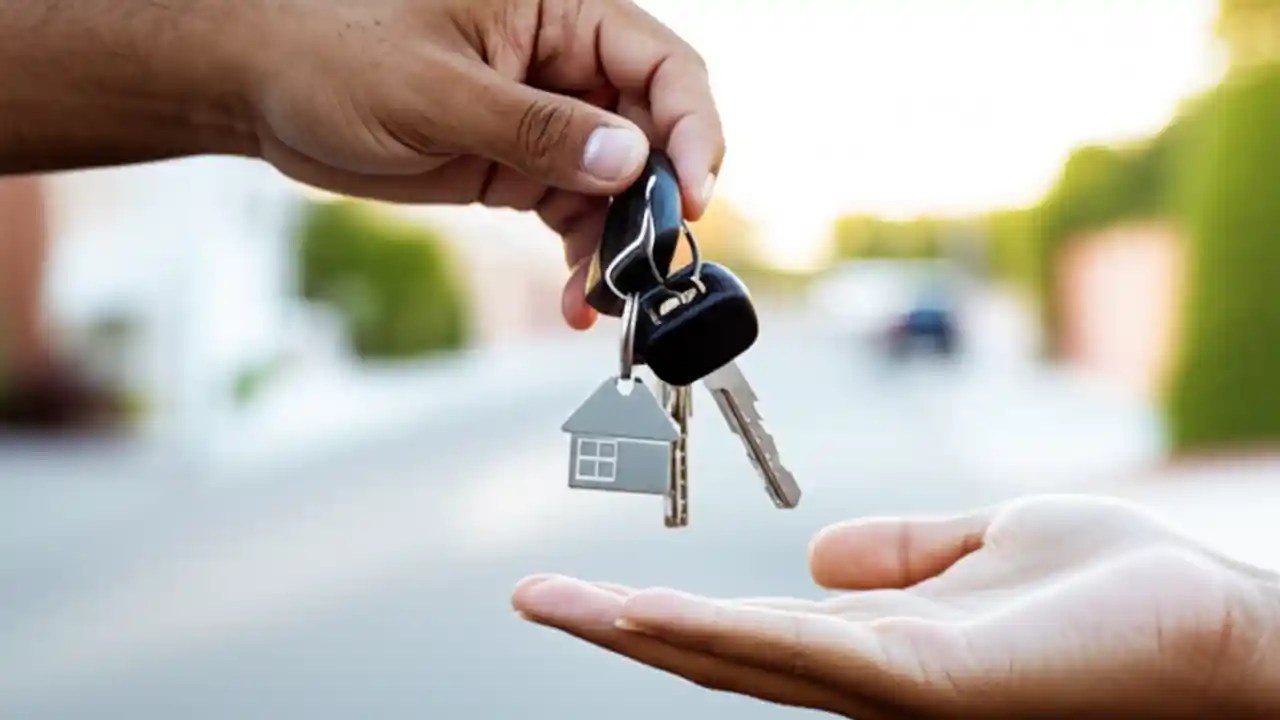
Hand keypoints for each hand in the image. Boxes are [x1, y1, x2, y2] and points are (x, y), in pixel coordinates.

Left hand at [0, 0, 723, 329]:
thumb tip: (629, 160)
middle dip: (657, 205)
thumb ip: (534, 126)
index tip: (693, 198)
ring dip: (620, 246)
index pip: (661, 66)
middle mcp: (563, 63)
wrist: (262, 91)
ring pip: (619, 186)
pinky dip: (582, 259)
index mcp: (559, 12)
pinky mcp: (520, 164)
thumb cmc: (331, 54)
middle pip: (653, 133)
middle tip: (648, 267)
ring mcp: (545, 118)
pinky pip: (575, 215)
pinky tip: (575, 299)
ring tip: (602, 297)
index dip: (692, 131)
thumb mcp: (433, 91)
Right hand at [513, 496, 1279, 717]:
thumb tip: (815, 552)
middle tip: (532, 601)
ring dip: (642, 633)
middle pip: (721, 653)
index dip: (665, 613)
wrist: (1223, 630)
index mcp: (880, 645)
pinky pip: (806, 652)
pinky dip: (720, 633)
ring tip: (557, 607)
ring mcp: (893, 690)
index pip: (748, 629)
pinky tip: (654, 614)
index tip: (593, 588)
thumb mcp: (986, 543)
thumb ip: (904, 550)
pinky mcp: (929, 685)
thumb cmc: (1121, 594)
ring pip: (741, 659)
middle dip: (620, 630)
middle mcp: (870, 680)